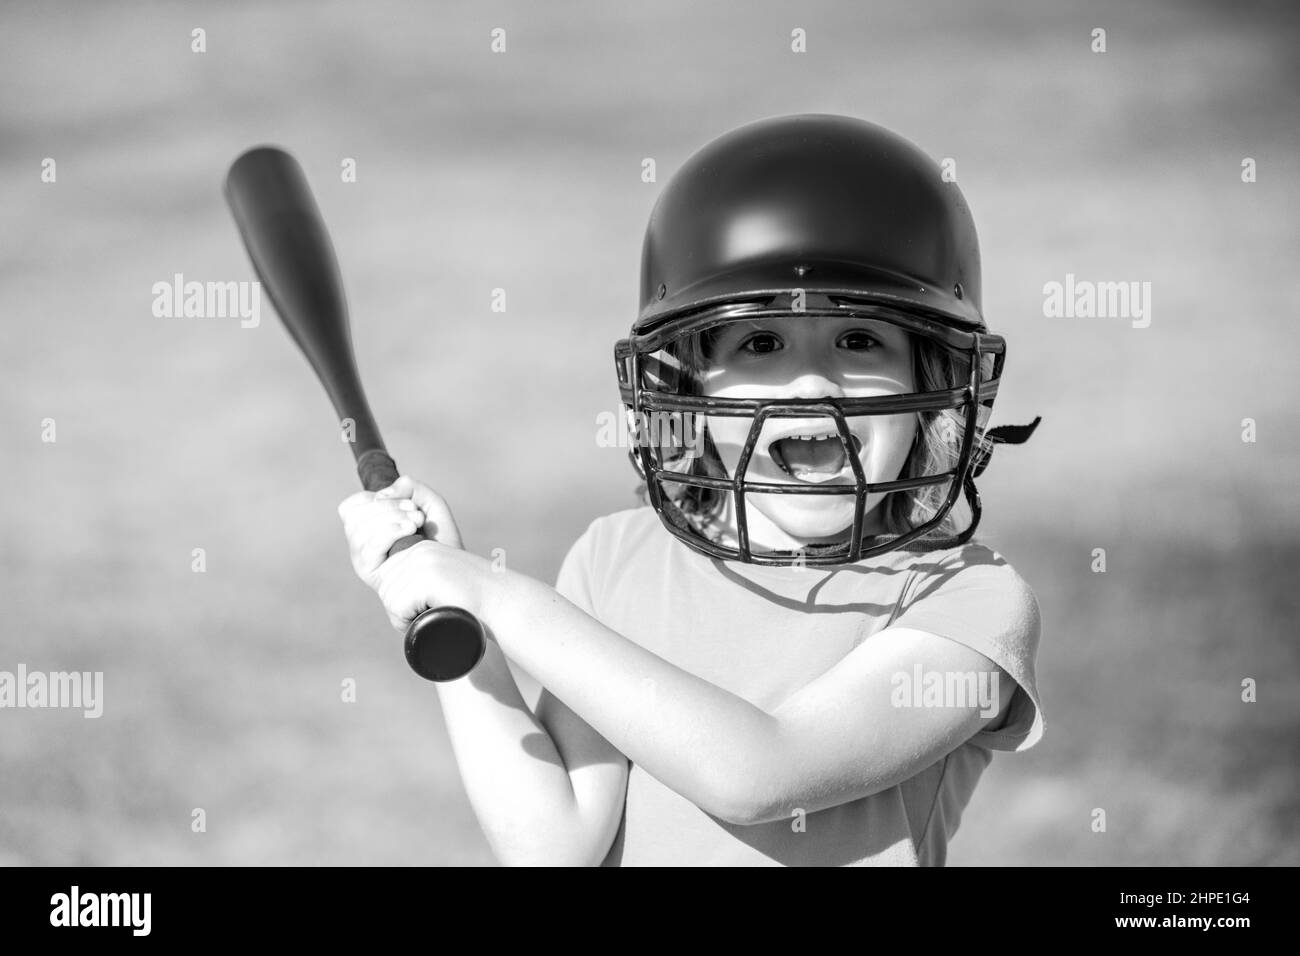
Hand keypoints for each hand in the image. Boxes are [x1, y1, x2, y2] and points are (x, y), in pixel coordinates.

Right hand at [337, 475, 483, 630]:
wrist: (453, 570)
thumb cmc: (440, 540)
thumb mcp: (430, 505)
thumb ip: (412, 489)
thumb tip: (388, 490)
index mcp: (368, 528)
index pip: (352, 506)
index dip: (377, 498)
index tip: (408, 503)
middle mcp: (361, 544)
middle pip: (356, 516)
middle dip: (390, 508)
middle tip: (417, 514)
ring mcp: (363, 559)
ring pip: (360, 529)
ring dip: (392, 518)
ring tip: (416, 523)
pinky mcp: (370, 573)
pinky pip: (369, 546)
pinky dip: (390, 532)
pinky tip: (411, 532)